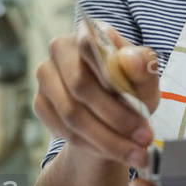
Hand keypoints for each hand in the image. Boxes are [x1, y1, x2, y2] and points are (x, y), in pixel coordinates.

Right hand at [34, 21, 160, 170]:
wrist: (111, 116)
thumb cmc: (131, 89)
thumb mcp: (146, 81)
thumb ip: (144, 68)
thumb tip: (130, 59)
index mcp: (89, 32)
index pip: (90, 46)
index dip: (112, 76)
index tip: (142, 106)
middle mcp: (61, 48)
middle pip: (81, 86)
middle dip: (116, 118)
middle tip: (145, 139)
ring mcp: (46, 76)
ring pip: (72, 114)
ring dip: (107, 139)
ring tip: (136, 154)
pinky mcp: (40, 103)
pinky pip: (63, 130)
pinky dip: (92, 146)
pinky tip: (113, 150)